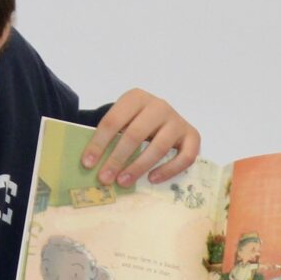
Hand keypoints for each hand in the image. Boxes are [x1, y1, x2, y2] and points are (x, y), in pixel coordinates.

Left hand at [82, 90, 200, 186]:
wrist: (165, 120)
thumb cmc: (137, 124)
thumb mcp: (123, 122)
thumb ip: (111, 137)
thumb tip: (90, 165)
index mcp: (136, 98)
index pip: (113, 120)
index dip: (99, 143)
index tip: (87, 164)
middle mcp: (159, 105)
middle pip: (135, 134)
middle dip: (117, 158)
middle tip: (105, 178)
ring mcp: (177, 121)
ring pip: (159, 147)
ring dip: (138, 167)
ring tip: (123, 182)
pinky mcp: (193, 136)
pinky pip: (184, 157)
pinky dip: (168, 170)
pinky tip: (152, 179)